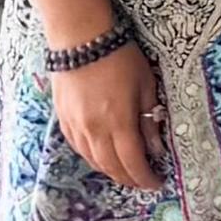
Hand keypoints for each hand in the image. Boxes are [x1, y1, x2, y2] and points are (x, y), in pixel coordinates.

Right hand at [49, 36, 160, 187]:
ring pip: (94, 161)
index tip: (156, 183)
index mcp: (118, 122)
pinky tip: (102, 156)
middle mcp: (94, 130)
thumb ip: (149, 120)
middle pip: (112, 168)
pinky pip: (79, 148)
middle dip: (129, 179)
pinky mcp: (63, 119)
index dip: (145, 178)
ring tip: (125, 171)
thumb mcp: (146, 85)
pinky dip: (93, 158)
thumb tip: (155, 148)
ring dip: (111, 171)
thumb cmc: (119, 57)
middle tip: (142, 181)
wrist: (80, 38)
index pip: (133, 163)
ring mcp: (76, 126)